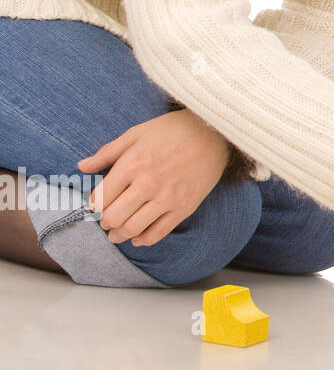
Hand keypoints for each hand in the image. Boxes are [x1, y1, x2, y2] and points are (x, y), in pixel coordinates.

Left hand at [78, 108, 230, 246]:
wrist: (215, 132)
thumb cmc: (173, 129)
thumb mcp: (137, 133)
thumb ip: (107, 152)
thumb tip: (81, 167)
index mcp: (132, 164)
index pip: (100, 198)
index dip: (93, 206)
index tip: (96, 206)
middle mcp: (147, 183)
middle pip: (113, 218)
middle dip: (104, 222)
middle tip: (105, 221)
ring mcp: (168, 197)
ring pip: (132, 228)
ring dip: (119, 235)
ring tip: (116, 233)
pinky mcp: (185, 207)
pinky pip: (159, 233)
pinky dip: (144, 240)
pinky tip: (138, 237)